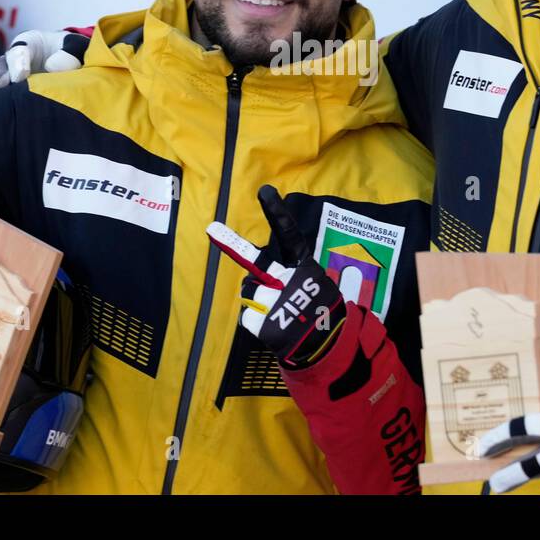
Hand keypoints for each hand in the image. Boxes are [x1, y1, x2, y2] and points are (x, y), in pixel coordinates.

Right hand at [0, 29, 90, 92]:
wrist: (70, 64)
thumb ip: (68, 54)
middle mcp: (15, 56)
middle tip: (1, 87)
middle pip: (2, 63)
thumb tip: (52, 67)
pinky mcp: (6, 86)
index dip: (18, 62)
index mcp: (31, 42)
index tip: (21, 76)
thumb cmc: (72, 52)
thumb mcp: (75, 48)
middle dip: (0, 75)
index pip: (20, 49)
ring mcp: (8, 72)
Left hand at [207, 185, 346, 369]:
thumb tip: (254, 280)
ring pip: (251, 291)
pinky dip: (259, 323)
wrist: (327, 349)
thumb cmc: (318, 312)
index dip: (277, 213)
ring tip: (280, 315)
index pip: (290, 235)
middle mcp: (290, 280)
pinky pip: (250, 316)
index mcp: (306, 267)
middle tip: (212, 229)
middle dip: (231, 244)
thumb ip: (289, 276)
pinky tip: (275, 329)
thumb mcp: (314, 287)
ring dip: (259, 301)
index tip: (264, 190)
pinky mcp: (264, 323)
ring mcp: (277, 301)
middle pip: (256, 262)